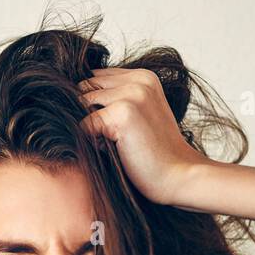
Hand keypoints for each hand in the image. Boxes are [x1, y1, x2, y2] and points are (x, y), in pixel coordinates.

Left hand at [76, 67, 208, 205]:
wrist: (180, 177)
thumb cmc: (157, 154)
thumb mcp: (141, 116)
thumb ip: (117, 100)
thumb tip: (74, 101)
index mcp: (144, 77)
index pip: (97, 77)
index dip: (91, 102)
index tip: (100, 126)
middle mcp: (138, 80)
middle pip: (86, 88)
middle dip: (84, 113)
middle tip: (103, 139)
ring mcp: (131, 95)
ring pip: (82, 105)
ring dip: (87, 128)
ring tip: (109, 146)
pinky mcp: (122, 113)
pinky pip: (84, 125)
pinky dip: (89, 142)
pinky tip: (109, 153)